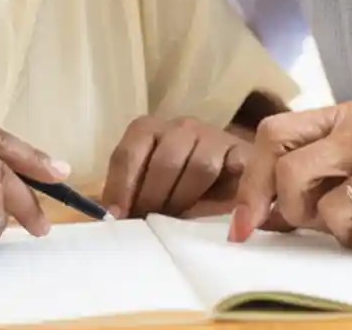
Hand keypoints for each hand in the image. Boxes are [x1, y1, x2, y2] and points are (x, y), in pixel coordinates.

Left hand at [102, 116, 249, 218]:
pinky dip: (227, 194)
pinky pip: (236, 170)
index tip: (118, 217)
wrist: (229, 180)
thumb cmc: (178, 186)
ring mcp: (213, 136)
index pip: (128, 154)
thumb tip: (108, 215)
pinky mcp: (243, 152)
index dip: (121, 188)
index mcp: (148, 130)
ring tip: (178, 220)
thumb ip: (126, 195)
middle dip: (154, 197)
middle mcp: (180, 127)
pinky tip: (220, 216)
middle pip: (164, 161)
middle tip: (150, 223)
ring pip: (199, 166)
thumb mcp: (146, 187)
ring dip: (186, 198)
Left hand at [230, 101, 351, 254]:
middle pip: (287, 173)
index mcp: (344, 115)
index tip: (245, 223)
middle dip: (290, 212)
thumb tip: (254, 212)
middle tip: (314, 224)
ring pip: (328, 213)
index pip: (272, 135)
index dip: (251, 182)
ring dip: (342, 234)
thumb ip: (314, 171)